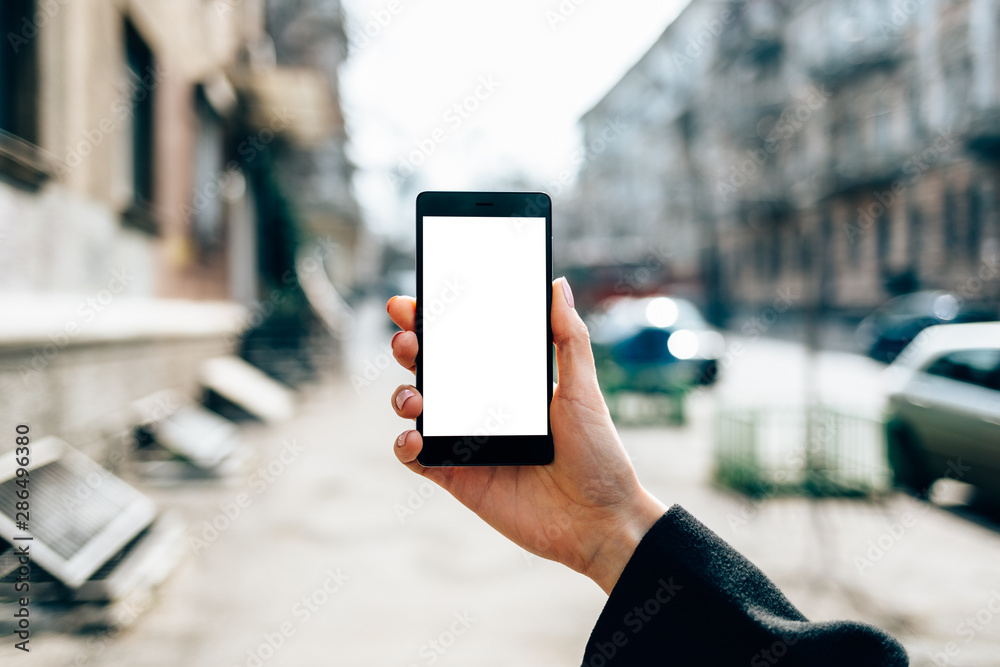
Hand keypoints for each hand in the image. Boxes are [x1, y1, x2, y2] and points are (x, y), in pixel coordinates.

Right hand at [388, 277, 665, 593]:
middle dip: (409, 347)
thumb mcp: (585, 391)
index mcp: (508, 383)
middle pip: (431, 369)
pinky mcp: (457, 477)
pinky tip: (416, 435)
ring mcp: (466, 442)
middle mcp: (481, 408)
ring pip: (416, 408)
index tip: (412, 302)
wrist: (599, 521)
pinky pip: (416, 457)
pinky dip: (405, 444)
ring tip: (415, 396)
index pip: (463, 343)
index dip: (432, 322)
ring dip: (402, 394)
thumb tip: (557, 285)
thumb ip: (569, 339)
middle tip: (408, 340)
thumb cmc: (600, 455)